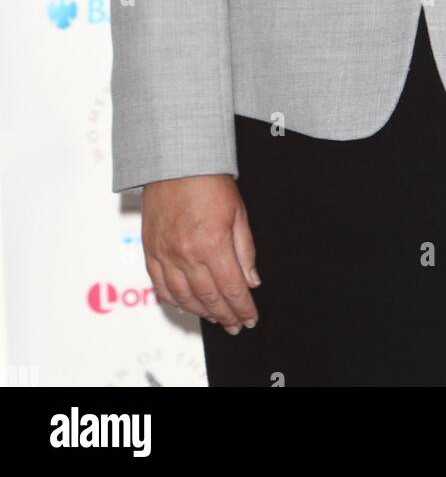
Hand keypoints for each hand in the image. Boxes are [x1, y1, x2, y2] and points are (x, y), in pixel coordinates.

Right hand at [142, 174, 260, 333]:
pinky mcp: (150, 250)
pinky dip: (173, 301)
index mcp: (212, 244)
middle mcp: (186, 254)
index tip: (250, 319)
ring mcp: (165, 254)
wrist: (175, 161)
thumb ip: (245, 251)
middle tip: (236, 326)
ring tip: (215, 318)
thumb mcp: (238, 212)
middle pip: (208, 298)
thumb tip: (252, 282)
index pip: (231, 289)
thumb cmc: (208, 181)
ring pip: (183, 298)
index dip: (242, 308)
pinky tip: (185, 306)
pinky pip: (160, 285)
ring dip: (201, 313)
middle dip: (225, 316)